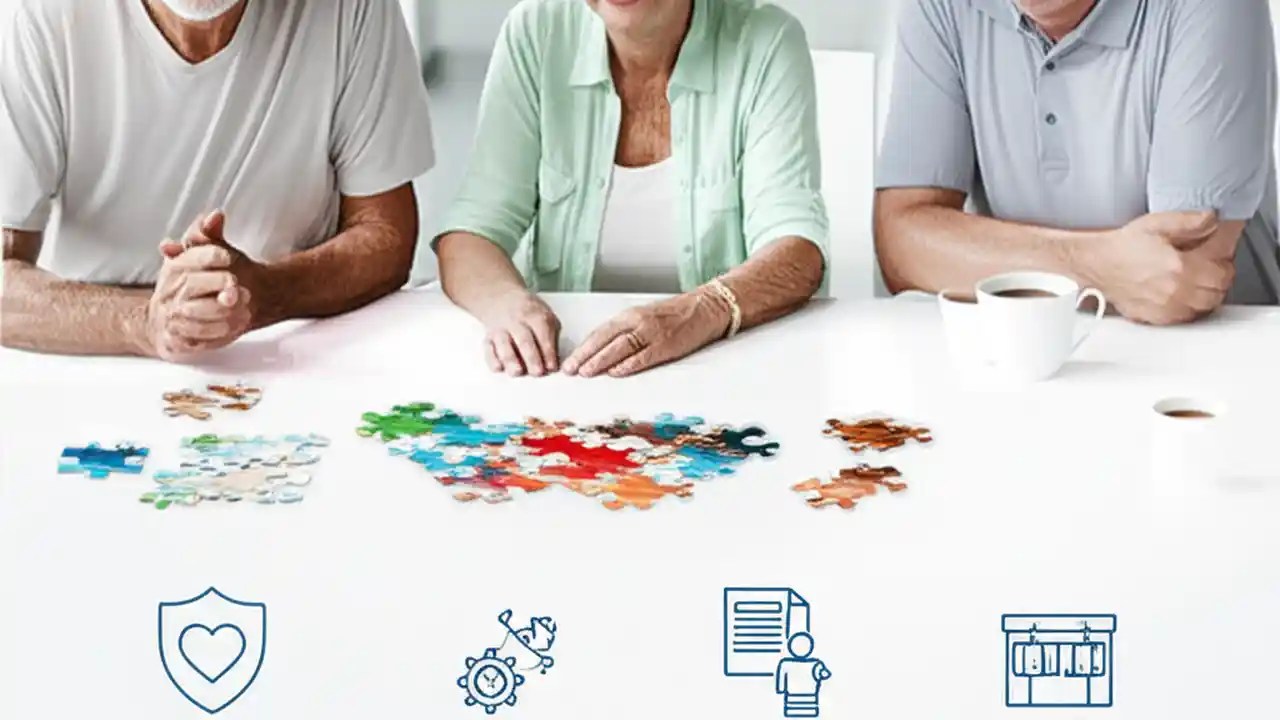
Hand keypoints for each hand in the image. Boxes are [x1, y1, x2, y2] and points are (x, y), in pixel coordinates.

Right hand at [141, 212, 258, 358]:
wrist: (176, 319)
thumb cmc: (198, 283)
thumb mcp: (203, 256)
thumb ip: (208, 235)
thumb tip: (216, 214)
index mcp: (174, 268)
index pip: (189, 257)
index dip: (211, 256)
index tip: (230, 258)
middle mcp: (168, 292)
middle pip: (192, 285)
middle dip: (221, 285)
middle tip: (242, 290)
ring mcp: (170, 317)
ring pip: (195, 315)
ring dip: (224, 313)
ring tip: (245, 310)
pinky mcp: (176, 341)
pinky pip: (197, 341)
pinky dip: (220, 335)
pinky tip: (236, 328)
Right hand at [473, 287, 560, 375]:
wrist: (501, 298)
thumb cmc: (529, 312)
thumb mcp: (546, 316)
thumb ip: (551, 336)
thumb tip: (554, 361)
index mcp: (535, 315)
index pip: (542, 334)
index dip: (548, 351)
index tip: (552, 367)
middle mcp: (516, 321)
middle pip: (524, 339)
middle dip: (531, 358)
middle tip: (537, 373)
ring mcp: (501, 329)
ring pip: (504, 344)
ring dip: (510, 359)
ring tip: (517, 372)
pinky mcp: (488, 337)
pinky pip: (488, 348)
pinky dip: (492, 359)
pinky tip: (499, 368)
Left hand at [562, 289, 730, 377]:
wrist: (706, 307)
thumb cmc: (674, 315)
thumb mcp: (644, 317)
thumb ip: (624, 332)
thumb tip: (601, 352)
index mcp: (630, 315)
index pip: (600, 332)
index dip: (583, 348)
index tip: (569, 361)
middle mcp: (638, 322)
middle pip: (605, 340)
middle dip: (585, 356)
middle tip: (569, 370)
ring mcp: (653, 334)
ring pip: (620, 348)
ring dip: (601, 361)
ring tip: (585, 372)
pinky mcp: (667, 345)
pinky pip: (644, 356)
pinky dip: (628, 365)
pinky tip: (615, 373)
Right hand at [1082, 211, 1234, 324]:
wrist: (1095, 264)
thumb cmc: (1120, 247)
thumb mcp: (1156, 224)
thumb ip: (1188, 221)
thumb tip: (1211, 220)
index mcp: (1179, 267)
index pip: (1221, 274)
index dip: (1224, 265)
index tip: (1219, 260)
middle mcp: (1174, 291)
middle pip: (1215, 294)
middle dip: (1217, 281)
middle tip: (1211, 271)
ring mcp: (1164, 307)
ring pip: (1202, 309)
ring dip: (1205, 297)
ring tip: (1198, 284)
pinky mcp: (1153, 317)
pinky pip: (1183, 319)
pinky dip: (1188, 310)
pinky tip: (1181, 297)